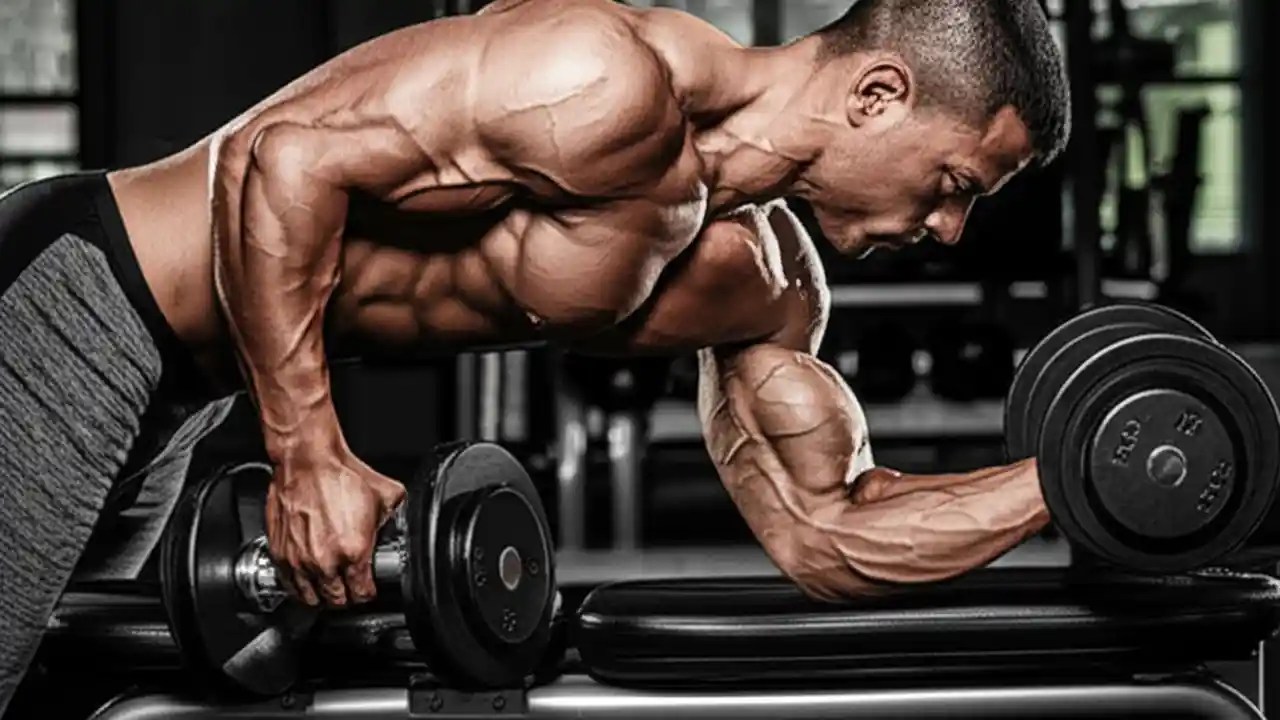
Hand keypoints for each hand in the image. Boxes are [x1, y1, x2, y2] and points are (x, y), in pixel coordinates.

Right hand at [265, 447, 405, 607]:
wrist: (308, 460)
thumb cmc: (340, 474)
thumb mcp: (386, 495)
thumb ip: (395, 518)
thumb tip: (400, 526)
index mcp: (353, 552)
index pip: (362, 594)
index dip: (367, 593)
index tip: (367, 588)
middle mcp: (325, 562)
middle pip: (336, 601)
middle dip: (345, 597)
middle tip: (348, 588)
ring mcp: (299, 560)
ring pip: (310, 598)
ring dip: (321, 596)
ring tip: (328, 588)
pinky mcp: (280, 553)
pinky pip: (288, 584)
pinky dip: (298, 586)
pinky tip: (306, 581)